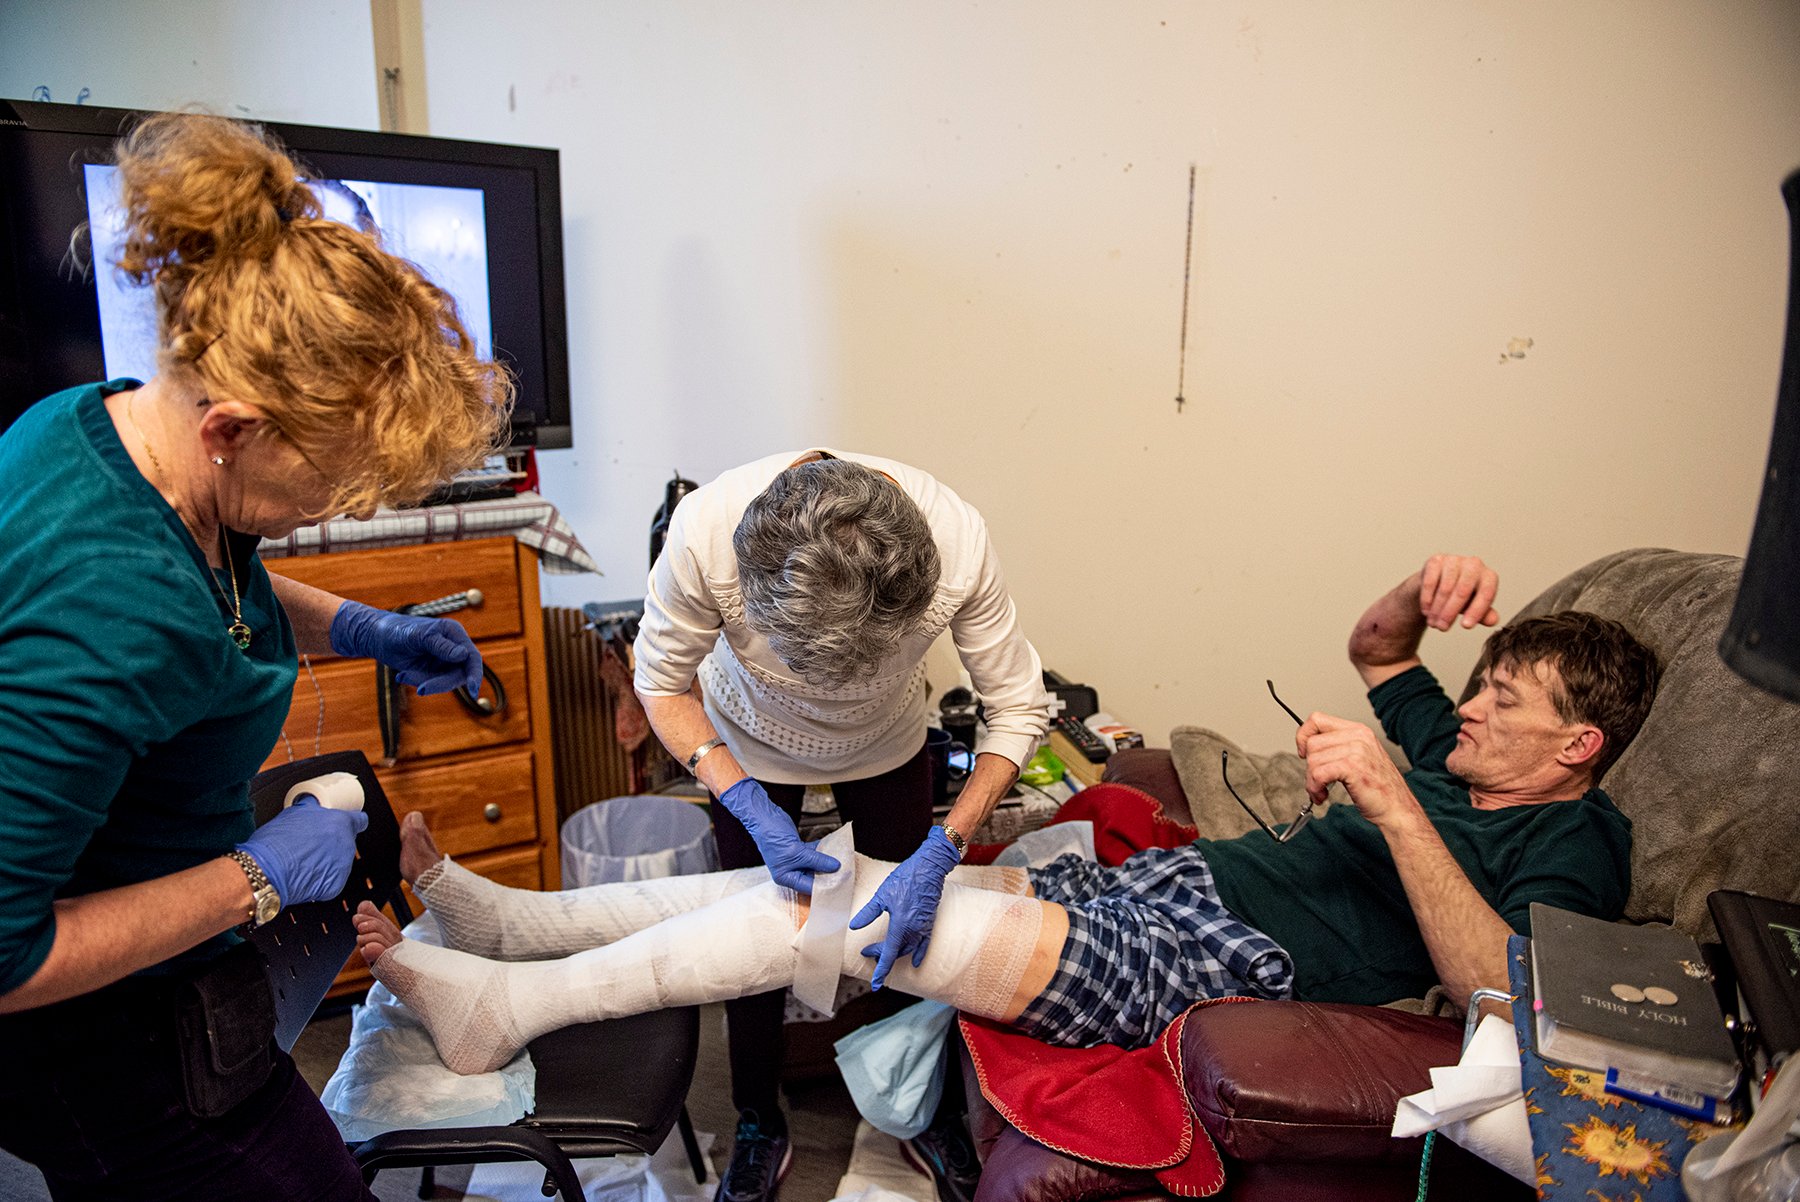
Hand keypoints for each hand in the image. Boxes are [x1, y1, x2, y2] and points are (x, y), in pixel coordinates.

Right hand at [237, 795, 369, 907]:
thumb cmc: (276, 842)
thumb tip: (313, 805)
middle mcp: (346, 844)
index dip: (353, 822)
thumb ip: (312, 809)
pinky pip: (331, 881)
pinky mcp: (336, 886)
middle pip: (346, 842)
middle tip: (311, 846)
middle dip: (333, 844)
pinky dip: (321, 880)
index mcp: (340, 823)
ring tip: (303, 861)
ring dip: (327, 862)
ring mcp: (343, 866)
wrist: (265, 871)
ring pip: (340, 862)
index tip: (349, 825)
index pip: (360, 820)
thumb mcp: (294, 813)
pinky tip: (304, 876)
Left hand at [329, 600, 481, 694]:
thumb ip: (442, 646)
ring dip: (423, 681)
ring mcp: (442, 661)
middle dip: (440, 683)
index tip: (473, 689)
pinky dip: (416, 681)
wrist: (378, 637)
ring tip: (403, 675)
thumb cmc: (399, 630)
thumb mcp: (419, 636)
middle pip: (458, 674)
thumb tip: (464, 656)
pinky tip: (402, 675)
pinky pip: (430, 683)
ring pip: (443, 681)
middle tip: (421, 690)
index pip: (472, 657)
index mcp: (454, 635)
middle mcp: (452, 648)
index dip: (475, 673)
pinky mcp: (431, 671)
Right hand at [718, 778, 839, 893]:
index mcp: (786, 877)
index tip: (840, 884)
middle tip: (845, 872)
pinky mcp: (798, 848)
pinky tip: (834, 847)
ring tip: (843, 860)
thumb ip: (817, 860)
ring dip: (827, 860)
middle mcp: (790, 870)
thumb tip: (835, 867)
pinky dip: (823, 849)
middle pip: (813, 876)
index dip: (824, 886)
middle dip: (828, 873)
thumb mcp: (796, 852)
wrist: (764, 817)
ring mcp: (795, 859)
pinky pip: (814, 852)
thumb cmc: (772, 837)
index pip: (808, 887)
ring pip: (815, 863)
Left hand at [848, 828, 961, 989]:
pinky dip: (918, 954)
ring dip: (896, 954)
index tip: (875, 983)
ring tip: (883, 953)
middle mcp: (913, 930)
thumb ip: (868, 913)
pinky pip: (924, 945)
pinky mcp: (929, 923)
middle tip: (869, 951)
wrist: (928, 868)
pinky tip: (914, 961)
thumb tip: (854, 926)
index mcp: (900, 924)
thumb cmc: (905, 878)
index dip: (881, 969)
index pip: (888, 953)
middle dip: (882, 956)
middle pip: (896, 951)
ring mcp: (923, 927)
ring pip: (908, 949)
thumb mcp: (882, 895)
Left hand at [1295, 712, 1416, 826]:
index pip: (1317, 719)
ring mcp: (1356, 751)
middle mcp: (1358, 737)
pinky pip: (1318, 774)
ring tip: (1321, 791)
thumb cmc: (1379, 788)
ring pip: (1312, 760)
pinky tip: (1322, 795)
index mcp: (1358, 731)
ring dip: (1311, 781)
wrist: (1398, 808)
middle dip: (1309, 766)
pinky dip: (1315, 788)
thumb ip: (1338, 747)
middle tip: (1317, 782)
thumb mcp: (1360, 757)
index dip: (1304, 735)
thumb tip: (1309, 746)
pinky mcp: (1352, 767)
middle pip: (1312, 743)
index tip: (1304, 752)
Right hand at [1417, 555, 1499, 631]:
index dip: (1476, 611)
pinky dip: (1427, 599)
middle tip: (1442, 628)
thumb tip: (1492, 620)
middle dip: (1450, 612)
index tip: (1465, 626)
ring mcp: (1454, 560)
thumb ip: (1484, 614)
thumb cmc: (1461, 597)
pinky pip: (1430, 582)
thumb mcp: (1474, 607)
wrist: (1438, 584)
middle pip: (1463, 591)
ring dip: (1437, 609)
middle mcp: (1474, 564)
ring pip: (1445, 588)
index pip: (1486, 593)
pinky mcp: (1436, 560)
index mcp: (1488, 576)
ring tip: (1433, 623)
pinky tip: (1426, 611)